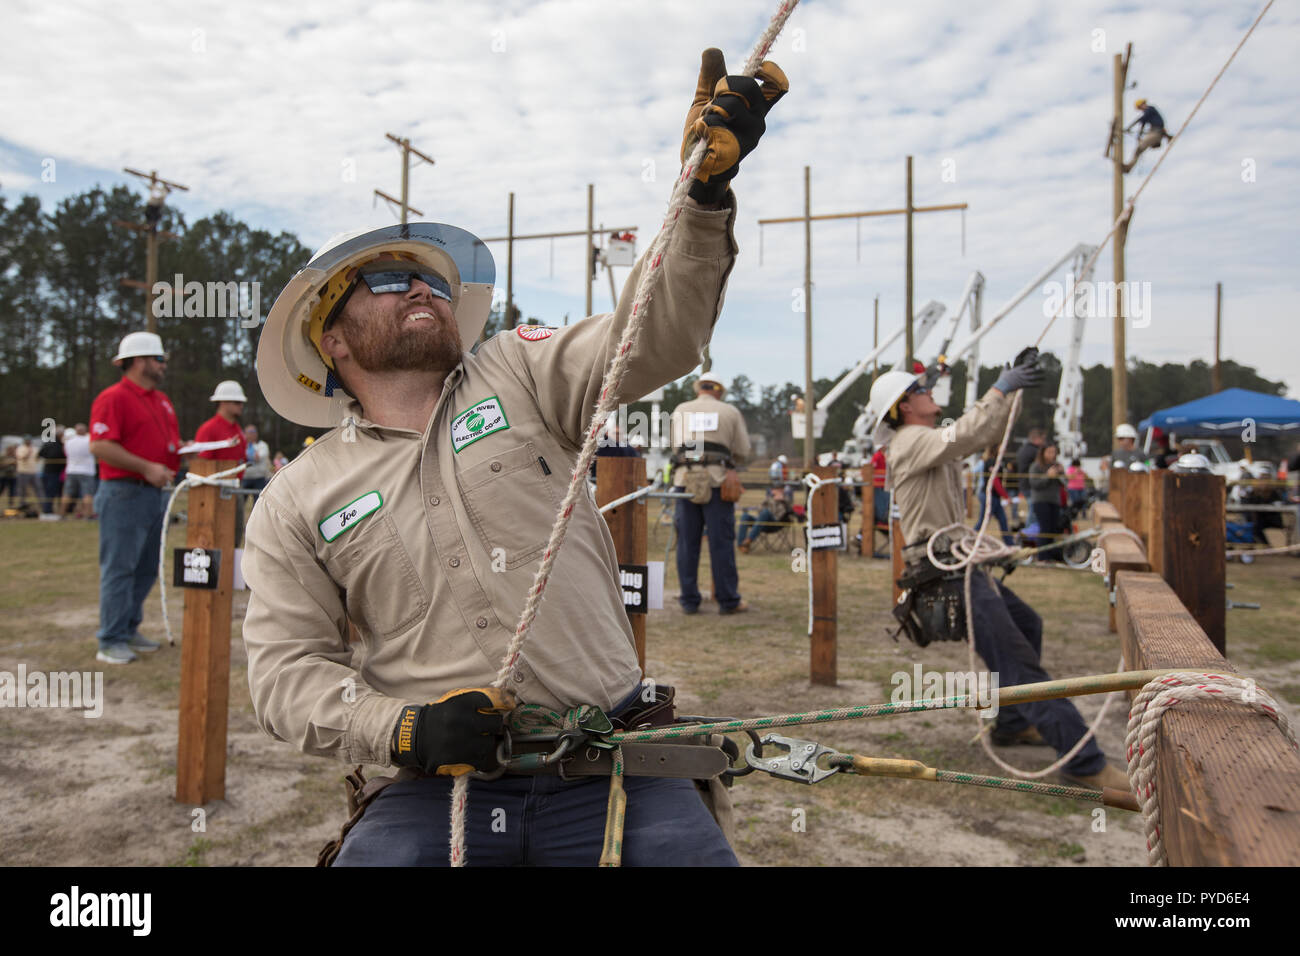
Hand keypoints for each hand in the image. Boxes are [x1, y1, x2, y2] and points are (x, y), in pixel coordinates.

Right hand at [143, 462, 173, 487]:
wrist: (146, 468)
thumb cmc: (155, 467)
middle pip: (167, 483)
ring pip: (163, 485)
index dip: (171, 479)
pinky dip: (159, 485)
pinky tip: (157, 481)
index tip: (170, 479)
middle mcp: (162, 478)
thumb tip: (174, 473)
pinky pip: (158, 486)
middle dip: (167, 481)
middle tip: (164, 478)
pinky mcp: (153, 483)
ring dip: (163, 483)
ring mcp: (157, 481)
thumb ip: (169, 471)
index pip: (171, 480)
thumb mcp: (163, 467)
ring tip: (160, 479)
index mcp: (165, 474)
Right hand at [392, 688, 513, 775]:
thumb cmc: (441, 716)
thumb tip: (508, 701)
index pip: (494, 700)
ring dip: (485, 741)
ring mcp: (462, 743)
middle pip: (496, 724)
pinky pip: (480, 760)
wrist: (415, 736)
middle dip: (494, 725)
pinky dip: (477, 756)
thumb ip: (480, 698)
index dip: (505, 702)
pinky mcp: (459, 760)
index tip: (509, 705)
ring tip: (473, 739)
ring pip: (489, 744)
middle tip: (486, 726)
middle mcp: (464, 722)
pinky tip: (468, 750)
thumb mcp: (456, 699)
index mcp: (462, 703)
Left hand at [680, 49, 787, 203]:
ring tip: (706, 125)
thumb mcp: (706, 99)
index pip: (777, 87)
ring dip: (710, 111)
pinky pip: (715, 123)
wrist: (695, 162)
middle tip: (713, 106)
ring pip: (730, 105)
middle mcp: (759, 121)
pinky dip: (703, 126)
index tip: (755, 69)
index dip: (769, 72)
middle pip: (747, 86)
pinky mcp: (738, 149)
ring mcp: (750, 137)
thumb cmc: (704, 130)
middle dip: (723, 89)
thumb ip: (710, 76)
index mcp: (756, 107)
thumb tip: (711, 49)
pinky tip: (704, 137)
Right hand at [993, 351, 1043, 394]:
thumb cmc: (1003, 378)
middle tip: (1044, 370)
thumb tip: (1007, 362)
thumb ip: (1007, 366)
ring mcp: (1023, 379)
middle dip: (1039, 370)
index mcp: (1018, 369)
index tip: (1038, 362)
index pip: (1028, 364)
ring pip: (1034, 377)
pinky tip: (1041, 384)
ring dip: (1040, 377)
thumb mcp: (1005, 371)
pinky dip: (1037, 384)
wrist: (1002, 385)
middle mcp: (1022, 373)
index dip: (1034, 363)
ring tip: (1044, 377)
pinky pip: (1032, 384)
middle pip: (1033, 370)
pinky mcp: (1023, 385)